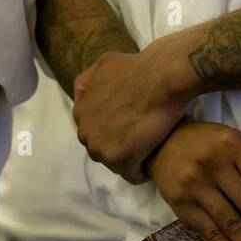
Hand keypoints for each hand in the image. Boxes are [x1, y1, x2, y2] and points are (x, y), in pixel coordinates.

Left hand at [72, 45, 190, 184]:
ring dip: (129, 160)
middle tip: (138, 141)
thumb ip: (89, 81)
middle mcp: (86, 132)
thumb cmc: (136, 68)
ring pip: (115, 164)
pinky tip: (152, 163)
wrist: (160, 78)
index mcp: (81, 113)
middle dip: (117, 147)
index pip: (93, 132)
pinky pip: (132, 175)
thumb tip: (81, 93)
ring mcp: (102, 148)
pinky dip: (141, 172)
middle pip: (101, 150)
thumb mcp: (103, 64)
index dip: (111, 131)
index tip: (127, 129)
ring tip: (146, 152)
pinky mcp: (122, 160)